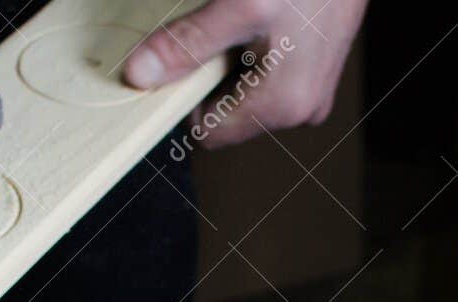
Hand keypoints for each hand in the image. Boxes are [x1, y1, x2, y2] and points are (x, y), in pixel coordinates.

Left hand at [123, 0, 368, 146]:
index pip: (209, 133)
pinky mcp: (316, 72)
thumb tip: (141, 75)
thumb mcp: (241, 6)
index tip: (181, 58)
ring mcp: (313, 93)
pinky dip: (253, 49)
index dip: (186, 98)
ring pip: (246, 92)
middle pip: (228, 113)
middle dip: (212, 74)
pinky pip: (268, 75)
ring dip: (232, 58)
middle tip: (224, 26)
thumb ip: (189, 44)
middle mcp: (303, 110)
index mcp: (284, 106)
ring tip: (250, 19)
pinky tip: (264, 18)